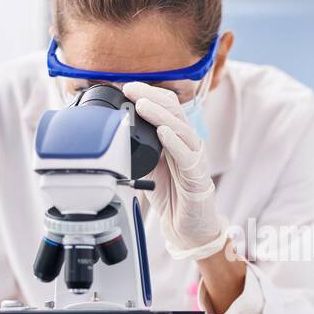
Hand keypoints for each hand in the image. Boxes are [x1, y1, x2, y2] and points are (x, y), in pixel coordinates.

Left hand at [123, 81, 229, 260]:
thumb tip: (116, 131)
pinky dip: (174, 141)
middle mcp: (188, 144)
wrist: (187, 227)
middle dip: (151, 97)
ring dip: (160, 114)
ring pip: (180, 128)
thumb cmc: (172, 195)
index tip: (127, 87)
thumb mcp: (148, 166)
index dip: (149, 94)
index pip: (167, 106)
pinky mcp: (197, 176)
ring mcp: (195, 159)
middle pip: (174, 111)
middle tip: (131, 88)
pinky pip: (187, 155)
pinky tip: (162, 131)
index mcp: (177, 138)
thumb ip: (138, 148)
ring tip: (142, 105)